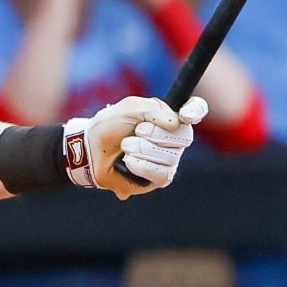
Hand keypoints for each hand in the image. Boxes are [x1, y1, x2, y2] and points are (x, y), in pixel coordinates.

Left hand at [67, 95, 206, 199]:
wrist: (91, 148)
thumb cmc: (110, 126)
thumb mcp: (130, 108)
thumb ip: (153, 109)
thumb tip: (175, 123)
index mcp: (168, 116)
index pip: (195, 110)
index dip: (196, 110)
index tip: (186, 114)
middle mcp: (173, 138)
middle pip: (184, 135)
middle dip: (156, 132)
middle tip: (136, 131)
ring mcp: (169, 159)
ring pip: (170, 155)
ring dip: (142, 148)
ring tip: (125, 147)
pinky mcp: (161, 178)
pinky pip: (162, 172)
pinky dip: (141, 165)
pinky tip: (128, 161)